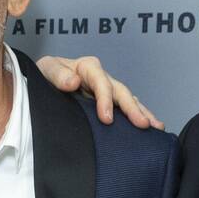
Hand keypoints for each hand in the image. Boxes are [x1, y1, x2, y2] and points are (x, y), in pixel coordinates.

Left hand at [36, 54, 163, 128]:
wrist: (41, 82)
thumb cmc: (44, 74)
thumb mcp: (46, 69)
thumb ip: (58, 75)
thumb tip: (73, 82)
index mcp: (87, 68)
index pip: (101, 82)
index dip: (105, 99)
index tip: (106, 119)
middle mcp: (101, 78)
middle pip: (121, 92)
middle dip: (132, 109)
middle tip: (143, 124)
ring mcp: (106, 91)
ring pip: (129, 100)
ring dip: (142, 113)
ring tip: (156, 127)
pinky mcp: (107, 104)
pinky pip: (125, 109)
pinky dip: (137, 116)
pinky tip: (149, 129)